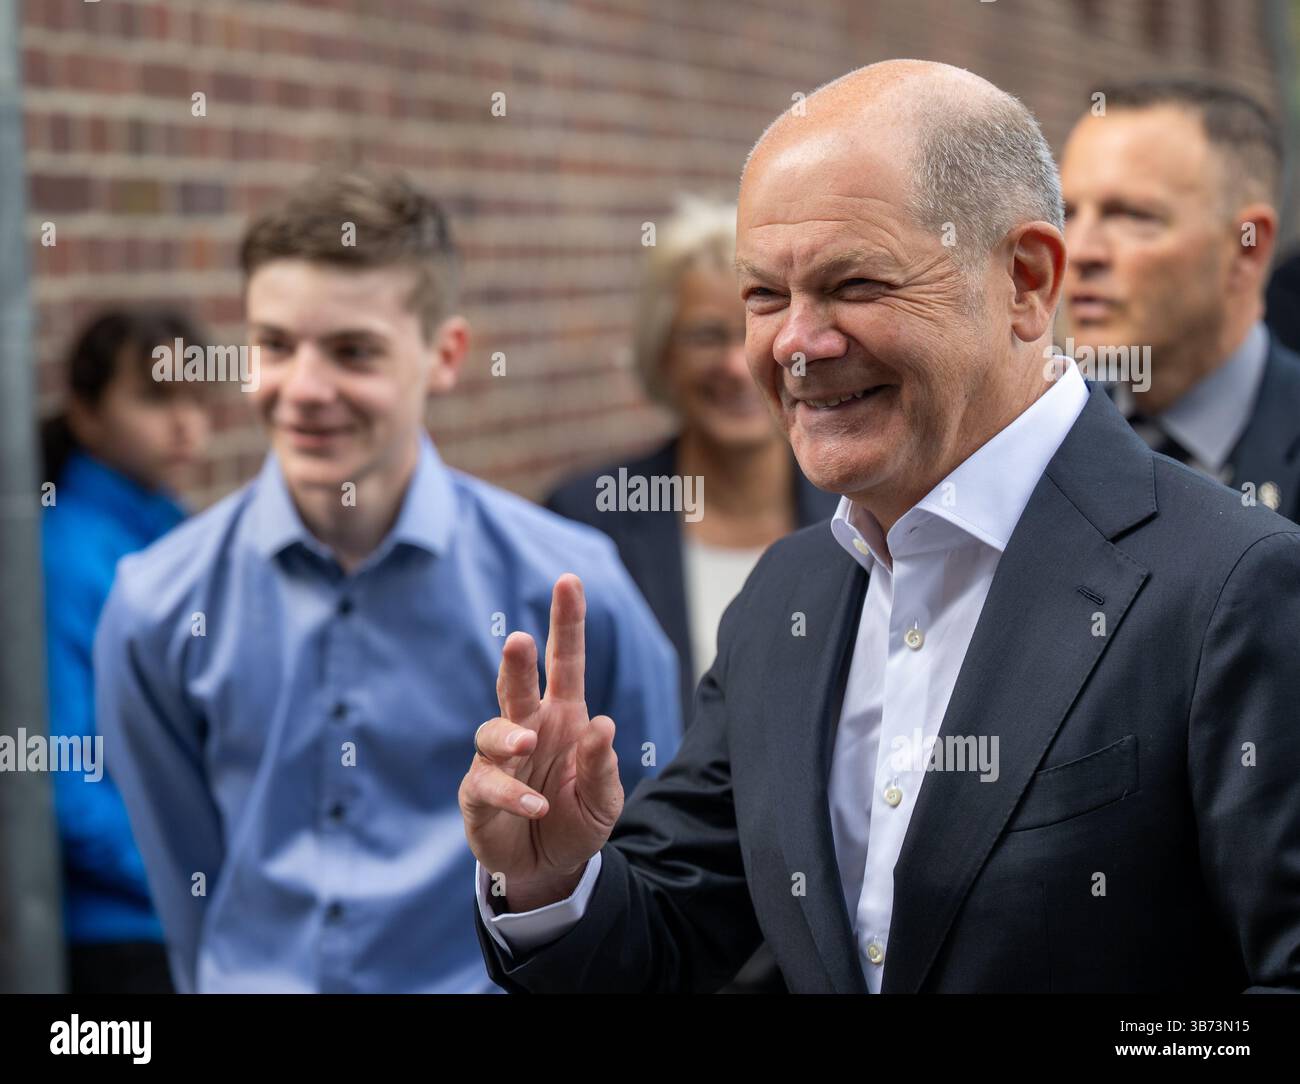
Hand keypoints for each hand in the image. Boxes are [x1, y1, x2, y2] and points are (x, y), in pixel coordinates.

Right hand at [459, 573, 623, 911]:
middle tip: (519, 640)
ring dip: (510, 736)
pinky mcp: (479, 793)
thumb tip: (603, 726)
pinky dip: (512, 793)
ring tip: (528, 745)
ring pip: (494, 731)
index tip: (569, 581)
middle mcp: (529, 727)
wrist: (549, 867)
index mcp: (564, 716)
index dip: (567, 622)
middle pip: (518, 684)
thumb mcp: (605, 798)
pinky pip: (488, 784)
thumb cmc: (578, 818)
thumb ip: (603, 765)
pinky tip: (537, 805)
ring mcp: (500, 759)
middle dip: (517, 661)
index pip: (566, 661)